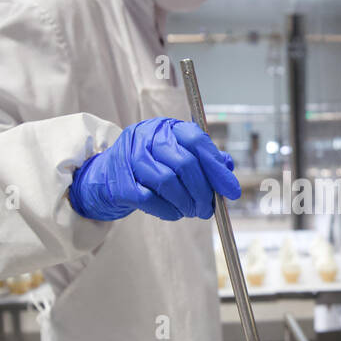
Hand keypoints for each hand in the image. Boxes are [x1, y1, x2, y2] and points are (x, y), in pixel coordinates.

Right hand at [68, 117, 239, 221]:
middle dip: (202, 192)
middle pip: (185, 164)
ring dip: (186, 203)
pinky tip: (174, 213)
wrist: (108, 175)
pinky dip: (167, 210)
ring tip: (192, 211)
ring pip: (167, 182)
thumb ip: (202, 157)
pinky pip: (149, 199)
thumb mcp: (176, 152)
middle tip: (208, 209)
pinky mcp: (120, 181)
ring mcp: (131, 157)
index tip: (232, 192)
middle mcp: (148, 136)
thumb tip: (228, 166)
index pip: (197, 141)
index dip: (217, 168)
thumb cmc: (150, 164)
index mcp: (167, 127)